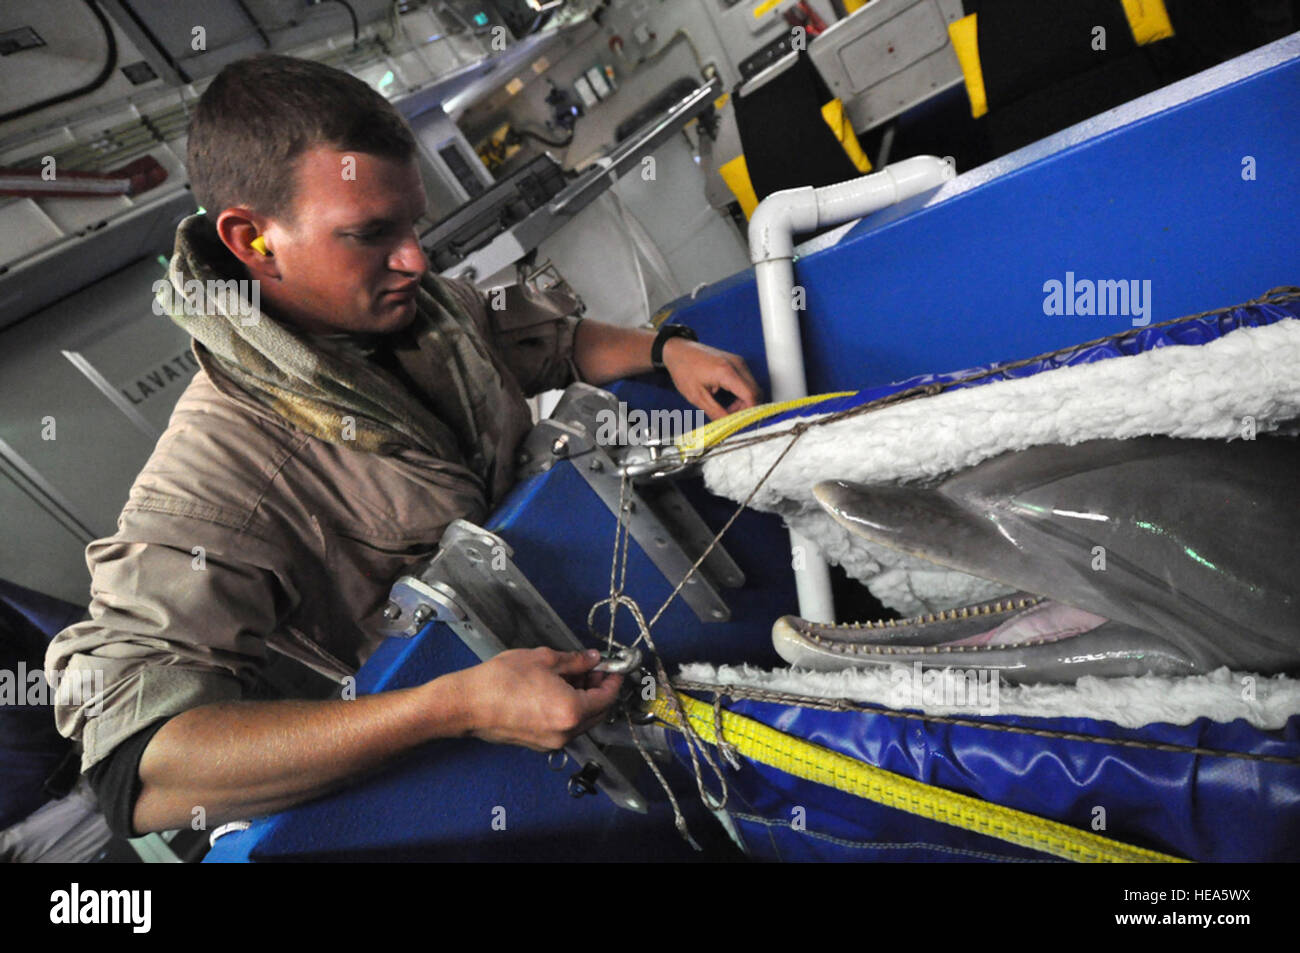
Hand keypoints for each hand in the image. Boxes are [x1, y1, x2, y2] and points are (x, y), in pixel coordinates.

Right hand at [456, 647, 622, 750]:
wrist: (468, 704)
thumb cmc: (501, 680)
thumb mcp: (543, 659)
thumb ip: (575, 660)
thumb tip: (592, 659)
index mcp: (572, 711)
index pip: (607, 698)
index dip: (613, 680)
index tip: (613, 667)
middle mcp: (566, 733)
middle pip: (598, 713)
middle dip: (599, 690)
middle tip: (593, 668)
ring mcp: (552, 742)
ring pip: (581, 721)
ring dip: (584, 699)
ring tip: (572, 675)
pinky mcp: (539, 744)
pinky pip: (564, 727)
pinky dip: (569, 710)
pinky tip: (558, 690)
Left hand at [661, 338, 761, 419]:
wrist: (678, 350)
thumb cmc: (684, 370)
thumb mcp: (697, 397)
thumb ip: (715, 412)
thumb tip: (729, 426)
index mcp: (727, 372)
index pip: (751, 396)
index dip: (749, 412)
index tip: (739, 423)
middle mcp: (737, 365)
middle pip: (755, 392)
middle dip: (747, 409)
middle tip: (730, 418)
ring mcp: (739, 362)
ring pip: (753, 388)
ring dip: (745, 402)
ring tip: (727, 410)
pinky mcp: (737, 362)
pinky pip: (748, 382)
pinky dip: (742, 394)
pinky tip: (729, 400)